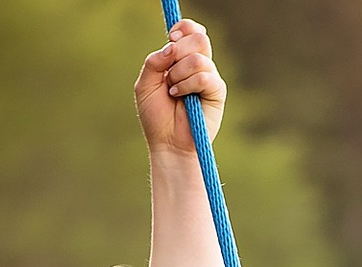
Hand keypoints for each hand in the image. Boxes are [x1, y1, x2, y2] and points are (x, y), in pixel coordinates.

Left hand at [135, 19, 224, 154]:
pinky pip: (204, 77)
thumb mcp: (145, 84)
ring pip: (199, 58)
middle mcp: (199, 66)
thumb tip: (171, 46)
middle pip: (199, 38)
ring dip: (179, 74)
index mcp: (183, 59)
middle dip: (179, 51)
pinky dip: (187, 85)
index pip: (192, 31)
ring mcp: (209, 78)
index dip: (183, 28)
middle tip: (168, 72)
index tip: (171, 38)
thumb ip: (154, 62)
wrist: (167, 143)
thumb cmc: (156, 116)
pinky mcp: (217, 92)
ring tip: (172, 90)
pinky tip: (180, 96)